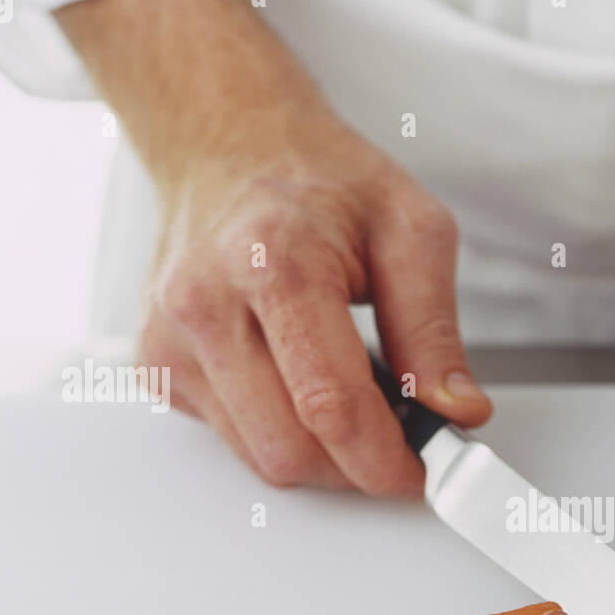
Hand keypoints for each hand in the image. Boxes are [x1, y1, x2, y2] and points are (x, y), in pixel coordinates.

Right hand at [56, 0, 489, 494]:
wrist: (228, 142)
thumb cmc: (319, 179)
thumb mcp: (410, 230)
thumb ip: (434, 329)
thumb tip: (457, 410)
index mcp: (276, 263)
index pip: (331, 406)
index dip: (385, 459)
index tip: (422, 472)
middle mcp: (207, 303)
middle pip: (290, 449)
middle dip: (357, 464)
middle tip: (398, 436)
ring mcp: (171, 338)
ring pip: (261, 458)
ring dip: (322, 453)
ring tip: (351, 394)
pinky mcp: (157, 365)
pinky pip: (233, 440)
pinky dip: (280, 431)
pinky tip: (297, 380)